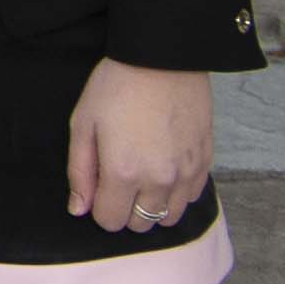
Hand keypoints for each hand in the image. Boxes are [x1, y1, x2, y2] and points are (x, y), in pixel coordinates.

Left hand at [66, 57, 211, 233]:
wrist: (162, 59)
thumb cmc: (115, 88)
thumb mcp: (82, 125)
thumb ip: (80, 172)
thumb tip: (79, 209)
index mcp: (123, 173)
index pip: (110, 221)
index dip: (99, 208)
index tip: (98, 188)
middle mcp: (159, 181)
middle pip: (141, 224)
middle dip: (125, 209)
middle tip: (117, 181)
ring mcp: (187, 173)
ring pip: (169, 216)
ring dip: (152, 206)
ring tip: (141, 178)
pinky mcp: (205, 162)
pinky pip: (192, 197)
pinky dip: (177, 194)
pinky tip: (164, 171)